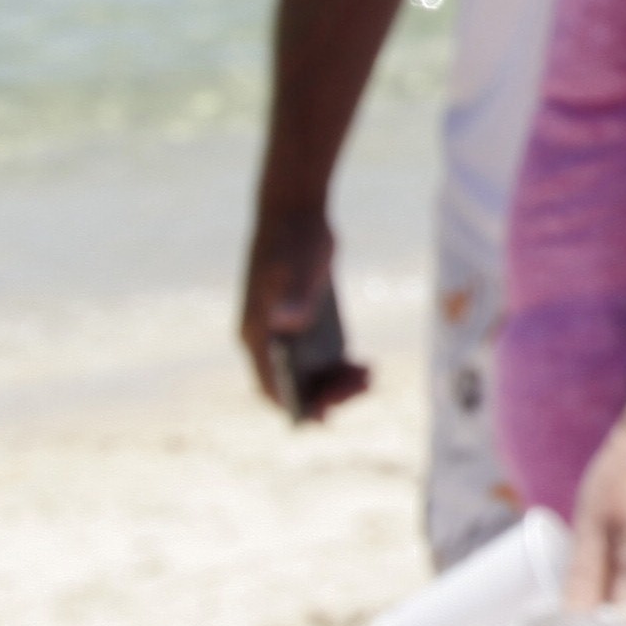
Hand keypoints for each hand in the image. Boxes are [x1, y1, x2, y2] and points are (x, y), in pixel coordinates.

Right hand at [238, 202, 365, 419]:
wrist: (296, 209)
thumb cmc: (293, 237)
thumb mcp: (298, 266)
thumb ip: (294, 296)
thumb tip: (287, 323)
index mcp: (256, 333)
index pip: (269, 385)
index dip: (294, 405)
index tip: (324, 416)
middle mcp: (266, 338)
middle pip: (292, 385)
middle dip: (326, 394)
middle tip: (364, 387)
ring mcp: (284, 331)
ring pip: (307, 373)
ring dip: (335, 383)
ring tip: (369, 377)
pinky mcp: (303, 320)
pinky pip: (318, 357)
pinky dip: (338, 366)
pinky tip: (365, 365)